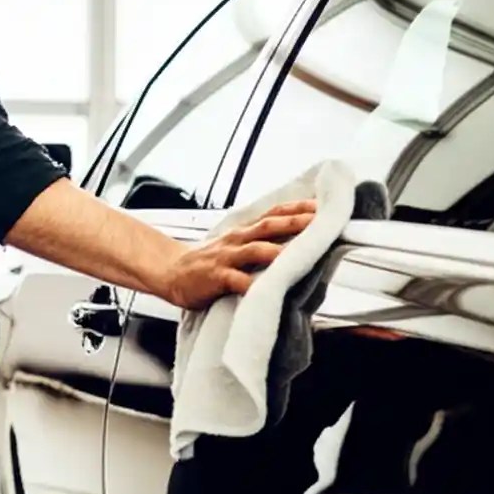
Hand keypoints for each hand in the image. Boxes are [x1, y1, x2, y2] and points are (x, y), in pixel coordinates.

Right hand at [159, 200, 316, 309]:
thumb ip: (262, 242)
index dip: (297, 208)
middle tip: (319, 222)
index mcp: (245, 232)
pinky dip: (250, 284)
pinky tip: (263, 288)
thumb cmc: (210, 261)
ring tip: (296, 254)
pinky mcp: (216, 278)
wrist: (171, 272)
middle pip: (269, 226)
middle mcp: (238, 240)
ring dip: (276, 251)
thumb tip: (296, 242)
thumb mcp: (236, 245)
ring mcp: (227, 258)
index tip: (322, 205)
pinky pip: (235, 280)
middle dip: (295, 223)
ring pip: (254, 250)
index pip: (274, 214)